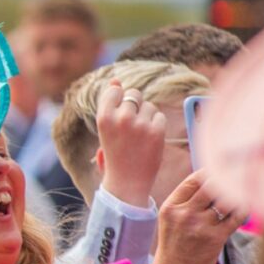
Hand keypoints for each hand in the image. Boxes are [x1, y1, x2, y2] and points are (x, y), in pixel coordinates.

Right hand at [95, 77, 166, 208]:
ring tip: (139, 134)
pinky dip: (156, 125)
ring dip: (146, 116)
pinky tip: (149, 139)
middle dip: (134, 106)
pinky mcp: (157, 131)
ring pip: (149, 105)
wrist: (126, 182)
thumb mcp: (105, 128)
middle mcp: (121, 118)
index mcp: (103, 117)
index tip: (118, 113)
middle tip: (130, 126)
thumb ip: (109, 104)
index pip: (114, 90)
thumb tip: (116, 80)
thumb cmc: (114, 154)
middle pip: (134, 94)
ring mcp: (140, 124)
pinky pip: (160, 116)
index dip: (118, 99)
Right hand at [147, 170, 245, 263]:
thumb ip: (188, 202)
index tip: (224, 174)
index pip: (195, 179)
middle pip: (213, 185)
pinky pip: (238, 215)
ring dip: (238, 196)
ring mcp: (200, 225)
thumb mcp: (171, 221)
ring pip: (227, 199)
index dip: (212, 173)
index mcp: (170, 207)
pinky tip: (243, 211)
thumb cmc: (174, 248)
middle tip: (240, 182)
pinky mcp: (215, 238)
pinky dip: (244, 210)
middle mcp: (184, 213)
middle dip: (228, 182)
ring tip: (243, 196)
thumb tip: (215, 181)